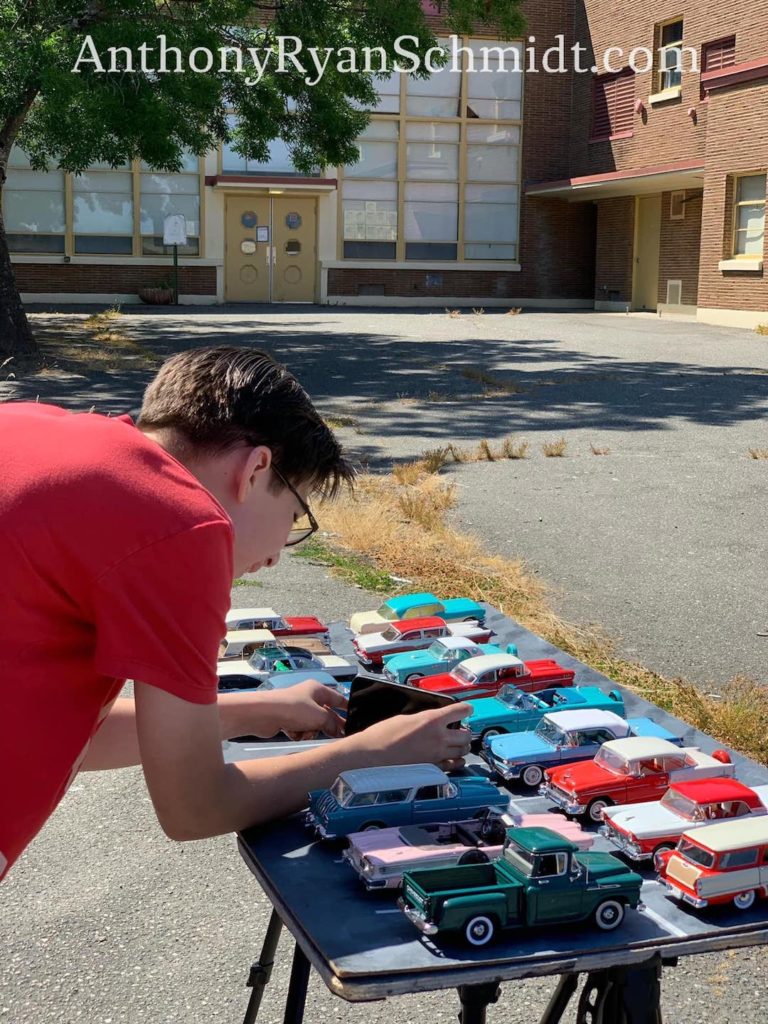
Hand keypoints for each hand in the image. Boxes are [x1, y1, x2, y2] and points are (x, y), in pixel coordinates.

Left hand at [260, 679, 346, 740]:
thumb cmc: (294, 709)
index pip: (338, 698)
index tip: (355, 718)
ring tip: (305, 732)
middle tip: (337, 736)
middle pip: (325, 714)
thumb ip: (332, 724)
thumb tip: (339, 730)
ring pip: (313, 724)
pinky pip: (301, 729)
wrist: (265, 714)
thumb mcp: (320, 716)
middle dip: (327, 725)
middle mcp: (308, 697)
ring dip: (310, 731)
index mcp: (318, 689)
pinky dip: (299, 733)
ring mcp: (297, 709)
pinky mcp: (288, 719)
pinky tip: (293, 733)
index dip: (347, 708)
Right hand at [351, 702, 472, 770]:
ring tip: (458, 743)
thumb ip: (423, 719)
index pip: (459, 711)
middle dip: (464, 731)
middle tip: (460, 729)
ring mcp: (437, 755)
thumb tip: (432, 721)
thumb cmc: (382, 735)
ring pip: (462, 751)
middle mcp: (438, 738)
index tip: (468, 709)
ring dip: (462, 746)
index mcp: (431, 720)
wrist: (370, 756)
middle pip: (465, 734)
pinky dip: (457, 761)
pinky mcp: (432, 769)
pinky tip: (455, 759)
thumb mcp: (404, 718)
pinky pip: (454, 766)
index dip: (466, 709)